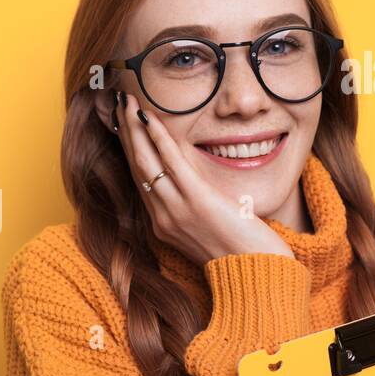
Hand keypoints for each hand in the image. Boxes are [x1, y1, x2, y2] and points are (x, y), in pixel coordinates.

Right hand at [112, 91, 293, 263]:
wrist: (256, 273)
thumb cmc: (240, 253)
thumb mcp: (208, 228)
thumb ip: (194, 207)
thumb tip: (193, 185)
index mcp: (163, 223)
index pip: (139, 178)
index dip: (129, 148)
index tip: (123, 123)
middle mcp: (162, 216)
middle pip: (136, 166)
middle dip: (125, 132)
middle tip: (119, 103)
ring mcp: (176, 210)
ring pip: (146, 162)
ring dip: (134, 128)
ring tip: (127, 102)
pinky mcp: (196, 202)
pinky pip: (172, 163)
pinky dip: (158, 138)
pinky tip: (150, 118)